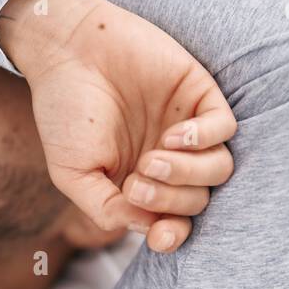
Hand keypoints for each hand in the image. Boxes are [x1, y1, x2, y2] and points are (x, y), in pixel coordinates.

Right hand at [0, 0, 235, 252]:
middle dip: (170, 201)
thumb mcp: (72, 173)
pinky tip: (173, 136)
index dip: (174, 235)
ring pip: (219, 169)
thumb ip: (105, 208)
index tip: (159, 237)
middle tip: (136, 182)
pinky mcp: (198, 94)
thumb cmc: (64, 111)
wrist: (65, 50)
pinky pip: (224, 128)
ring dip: (189, 174)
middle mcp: (167, 159)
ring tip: (152, 160)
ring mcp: (185, 127)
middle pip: (197, 200)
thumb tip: (146, 229)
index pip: (173, 221)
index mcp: (139, 182)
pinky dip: (204, 140)